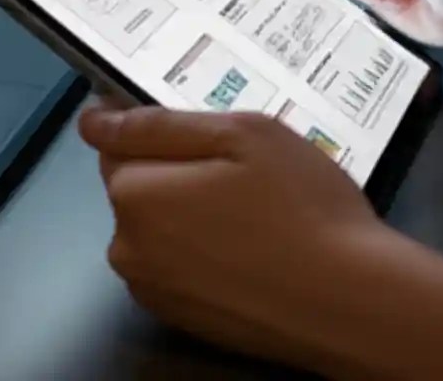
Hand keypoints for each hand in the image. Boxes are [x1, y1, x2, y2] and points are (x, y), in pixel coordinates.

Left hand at [80, 105, 395, 371]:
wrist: (350, 302)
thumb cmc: (301, 205)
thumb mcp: (242, 135)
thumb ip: (161, 125)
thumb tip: (92, 121)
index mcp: (134, 194)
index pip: (120, 143)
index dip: (168, 136)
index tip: (217, 143)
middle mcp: (127, 248)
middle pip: (140, 190)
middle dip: (179, 177)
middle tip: (251, 179)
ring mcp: (153, 292)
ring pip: (160, 231)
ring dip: (191, 218)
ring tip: (258, 218)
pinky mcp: (182, 321)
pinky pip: (179, 269)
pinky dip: (204, 256)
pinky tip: (254, 255)